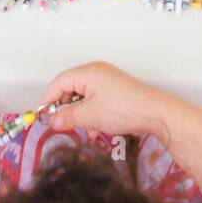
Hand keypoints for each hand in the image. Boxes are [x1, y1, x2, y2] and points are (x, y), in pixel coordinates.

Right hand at [41, 61, 169, 144]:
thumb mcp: (91, 116)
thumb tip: (53, 121)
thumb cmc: (124, 109)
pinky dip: (93, 115)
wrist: (155, 113)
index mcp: (88, 72)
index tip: (45, 117)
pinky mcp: (115, 91)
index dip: (50, 100)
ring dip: (82, 115)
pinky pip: (96, 101)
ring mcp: (107, 81)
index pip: (59, 82)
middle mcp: (96, 73)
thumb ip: (68, 118)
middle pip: (70, 89)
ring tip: (89, 130)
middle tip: (67, 125)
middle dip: (68, 110)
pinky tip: (98, 130)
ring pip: (83, 98)